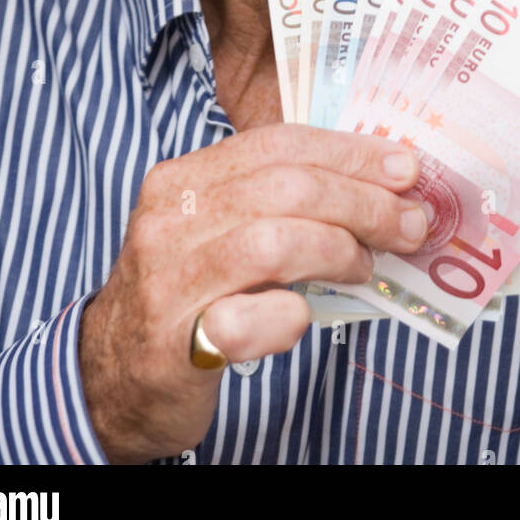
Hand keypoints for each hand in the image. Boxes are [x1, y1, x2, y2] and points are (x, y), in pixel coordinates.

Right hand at [78, 124, 422, 462]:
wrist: (111, 375)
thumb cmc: (186, 292)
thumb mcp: (218, 228)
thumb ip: (278, 200)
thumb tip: (379, 183)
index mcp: (182, 178)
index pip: (278, 144)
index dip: (350, 152)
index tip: (405, 168)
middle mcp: (167, 220)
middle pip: (285, 189)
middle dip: (362, 203)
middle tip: (408, 225)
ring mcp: (167, 281)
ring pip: (271, 243)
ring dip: (337, 251)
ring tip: (364, 268)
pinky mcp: (172, 345)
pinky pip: (244, 321)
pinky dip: (287, 318)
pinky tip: (304, 319)